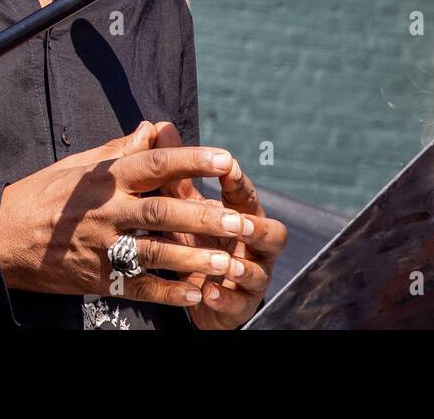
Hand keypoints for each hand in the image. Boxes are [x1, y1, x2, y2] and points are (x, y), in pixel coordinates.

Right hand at [0, 121, 257, 307]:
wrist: (1, 238)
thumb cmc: (44, 194)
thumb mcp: (79, 164)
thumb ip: (121, 149)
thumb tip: (154, 128)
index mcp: (106, 177)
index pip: (155, 164)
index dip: (191, 160)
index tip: (225, 159)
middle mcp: (107, 210)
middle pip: (161, 212)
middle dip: (202, 217)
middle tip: (238, 221)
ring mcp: (101, 246)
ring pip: (154, 252)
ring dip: (193, 258)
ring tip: (228, 261)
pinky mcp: (96, 277)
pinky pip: (136, 286)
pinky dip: (166, 292)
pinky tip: (194, 295)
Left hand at [152, 123, 287, 328]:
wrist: (192, 288)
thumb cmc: (193, 237)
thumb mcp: (180, 205)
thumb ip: (174, 171)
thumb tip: (160, 126)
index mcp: (244, 216)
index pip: (248, 195)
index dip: (240, 182)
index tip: (227, 166)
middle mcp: (255, 245)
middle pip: (274, 233)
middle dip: (257, 228)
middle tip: (239, 223)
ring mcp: (253, 277)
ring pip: (261, 272)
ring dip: (245, 267)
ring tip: (229, 265)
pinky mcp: (241, 306)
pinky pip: (241, 304)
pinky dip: (226, 298)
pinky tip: (208, 292)